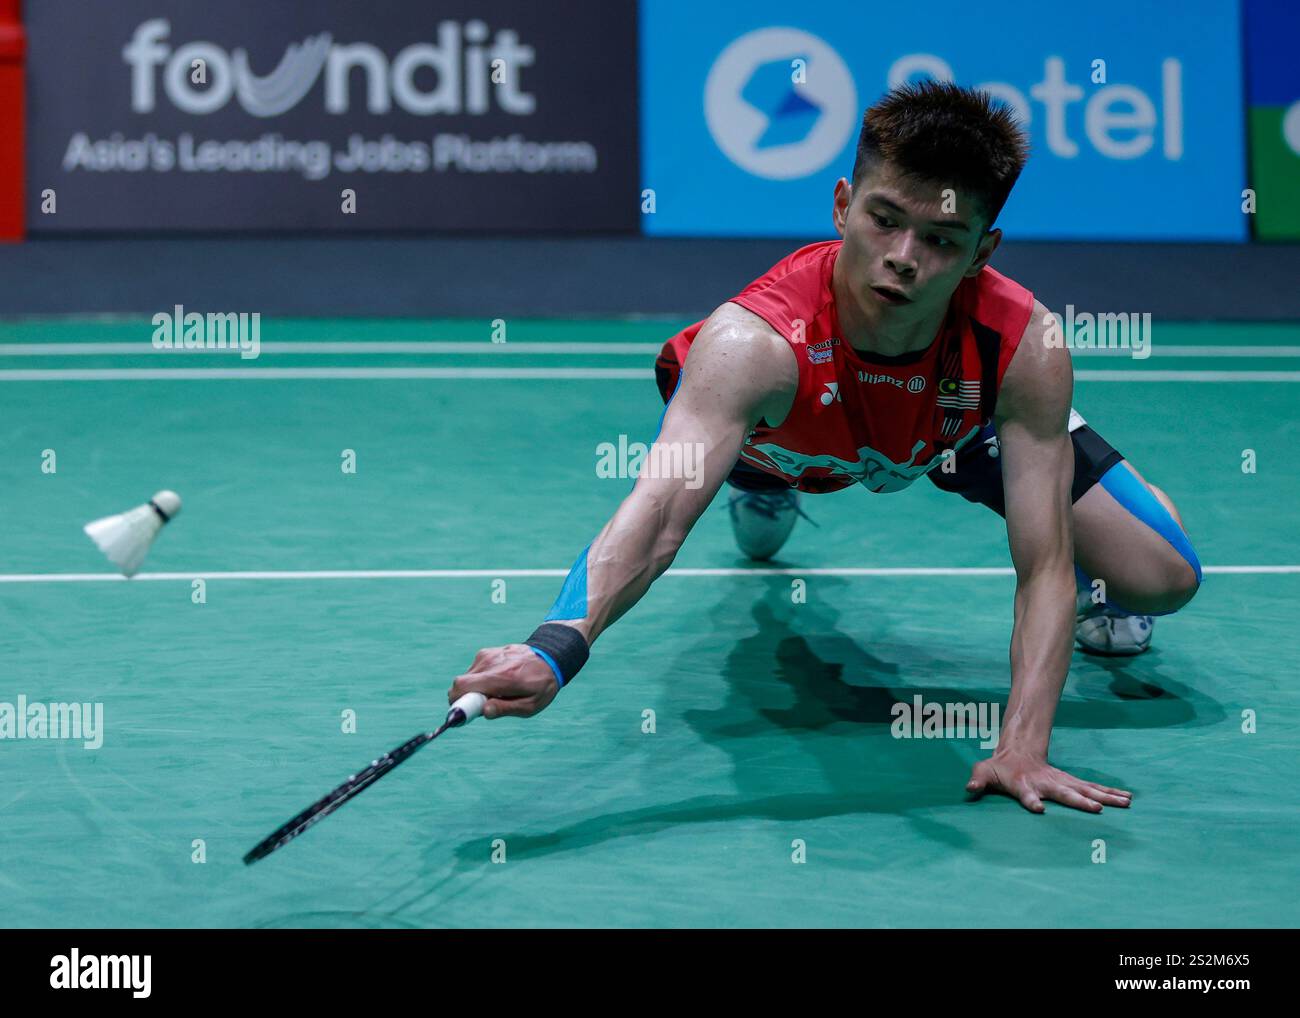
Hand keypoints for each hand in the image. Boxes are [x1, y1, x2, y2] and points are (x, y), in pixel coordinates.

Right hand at [449, 644, 558, 718]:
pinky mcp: (485, 652)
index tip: (463, 714)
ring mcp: (487, 655)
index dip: (457, 702)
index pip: (463, 686)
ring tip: (497, 692)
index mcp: (502, 677)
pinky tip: (497, 681)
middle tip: (484, 706)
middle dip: (466, 699)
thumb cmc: (540, 686)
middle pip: (460, 684)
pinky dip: (480, 680)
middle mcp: (491, 663)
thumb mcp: (530, 705)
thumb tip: (483, 711)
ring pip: (466, 679)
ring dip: (475, 690)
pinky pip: (473, 672)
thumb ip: (506, 709)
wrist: (550, 657)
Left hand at [965, 749, 1131, 812]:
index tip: (1038, 809)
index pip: (1027, 794)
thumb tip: (969, 788)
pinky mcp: (1071, 782)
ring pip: (1086, 790)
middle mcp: (1046, 783)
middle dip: (1079, 801)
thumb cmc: (999, 768)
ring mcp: (1061, 782)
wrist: (1017, 751)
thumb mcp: (983, 771)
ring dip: (1105, 797)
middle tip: (1096, 809)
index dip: (1031, 801)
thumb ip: (977, 780)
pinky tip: (1127, 798)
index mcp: (1024, 784)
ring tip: (1124, 803)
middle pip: (1064, 793)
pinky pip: (1092, 788)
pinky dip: (1109, 793)